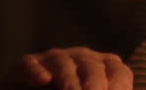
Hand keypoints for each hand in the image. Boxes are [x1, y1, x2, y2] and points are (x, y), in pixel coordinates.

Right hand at [4, 47, 132, 89]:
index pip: (118, 72)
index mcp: (102, 67)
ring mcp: (53, 59)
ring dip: (69, 81)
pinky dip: (37, 71)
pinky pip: (31, 64)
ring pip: (64, 64)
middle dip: (96, 84)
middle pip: (93, 67)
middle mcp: (81, 58)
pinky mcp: (26, 64)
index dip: (119, 86)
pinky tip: (44, 81)